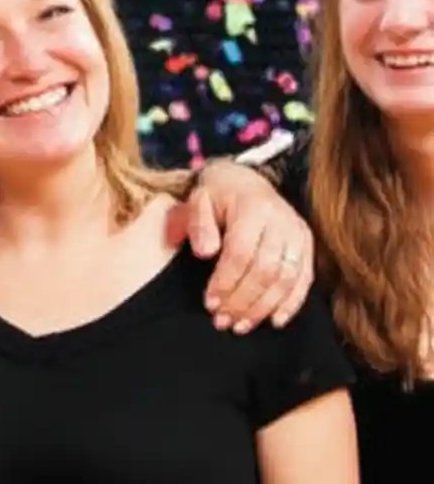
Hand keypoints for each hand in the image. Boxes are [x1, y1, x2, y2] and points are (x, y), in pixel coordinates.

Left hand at [186, 161, 313, 333]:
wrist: (244, 180)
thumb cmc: (216, 195)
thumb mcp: (198, 201)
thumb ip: (198, 225)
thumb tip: (205, 253)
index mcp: (253, 207)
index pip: (241, 252)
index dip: (226, 282)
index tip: (210, 303)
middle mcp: (281, 220)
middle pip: (266, 270)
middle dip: (243, 301)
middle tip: (222, 321)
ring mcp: (298, 233)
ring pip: (287, 278)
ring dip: (264, 307)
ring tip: (241, 325)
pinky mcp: (307, 244)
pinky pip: (305, 278)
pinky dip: (292, 303)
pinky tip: (275, 320)